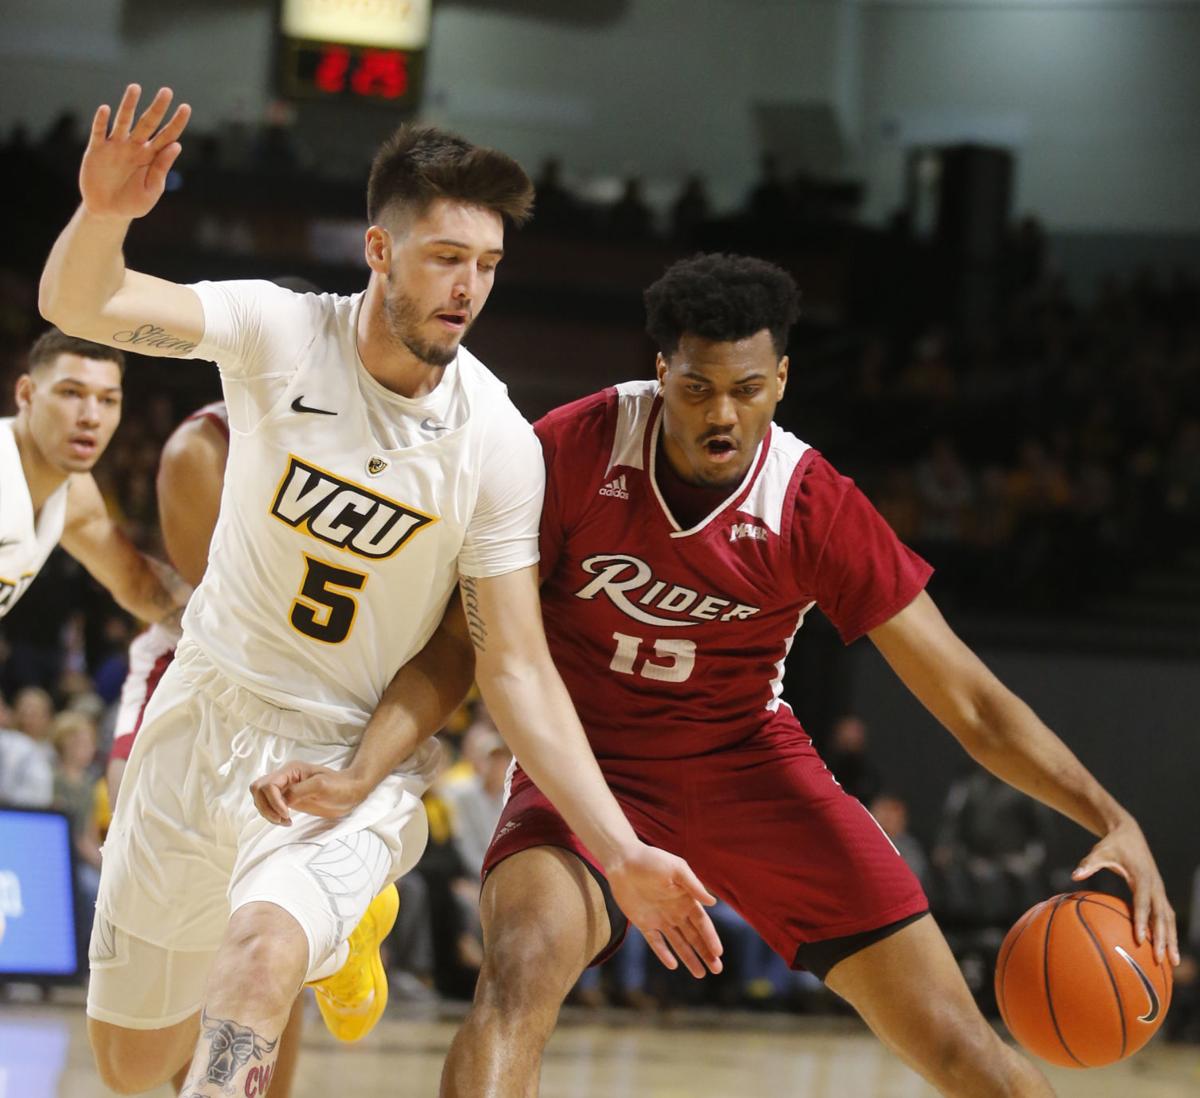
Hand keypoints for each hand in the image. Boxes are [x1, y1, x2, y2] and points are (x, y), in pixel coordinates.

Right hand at [81, 84, 190, 219]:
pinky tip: (106, 110)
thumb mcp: (151, 191)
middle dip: (157, 108)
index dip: (176, 123)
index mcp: (151, 157)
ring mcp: (115, 146)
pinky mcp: (96, 150)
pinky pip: (99, 132)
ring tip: (135, 88)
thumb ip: (161, 169)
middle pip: (148, 123)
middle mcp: (135, 147)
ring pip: (123, 121)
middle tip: (167, 91)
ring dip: (129, 105)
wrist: (107, 212)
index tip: (186, 107)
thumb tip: (176, 145)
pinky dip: (101, 121)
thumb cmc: (133, 203)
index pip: (167, 136)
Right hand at [249, 762, 369, 825]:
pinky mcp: (288, 799)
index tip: (287, 814)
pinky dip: (272, 815)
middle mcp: (285, 777)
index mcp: (291, 770)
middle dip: (266, 807)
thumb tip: (283, 800)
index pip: (268, 785)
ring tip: (285, 821)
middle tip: (282, 819)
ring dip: (268, 813)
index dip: (273, 802)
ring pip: (260, 798)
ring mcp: (285, 788)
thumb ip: (299, 791)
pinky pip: (269, 806)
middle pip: (258, 790)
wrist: (351, 792)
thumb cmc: (340, 786)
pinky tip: (286, 821)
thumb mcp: (321, 786)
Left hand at [606, 843, 722, 978]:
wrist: (623, 861)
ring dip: (689, 958)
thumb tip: (713, 903)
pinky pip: (656, 942)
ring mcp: (660, 919)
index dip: (711, 938)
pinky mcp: (643, 923)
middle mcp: (676, 911)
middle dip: (706, 953)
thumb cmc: (652, 860)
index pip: (702, 923)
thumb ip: (693, 885)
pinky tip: (673, 965)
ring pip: (678, 943)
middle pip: (694, 936)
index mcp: (686, 899)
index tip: (719, 953)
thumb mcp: (676, 868)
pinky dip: (664, 954)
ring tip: (700, 974)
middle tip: (717, 970)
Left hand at [1072, 815, 1179, 965]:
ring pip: (1169, 919)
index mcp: (1142, 877)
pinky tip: (1168, 949)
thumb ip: (1088, 863)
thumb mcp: (1099, 851)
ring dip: (1172, 940)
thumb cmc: (1112, 844)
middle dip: (1162, 938)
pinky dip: (1170, 932)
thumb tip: (1074, 875)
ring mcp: (1159, 891)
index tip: (1140, 940)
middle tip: (1159, 959)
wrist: (1130, 834)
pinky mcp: (1159, 894)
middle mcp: (1155, 886)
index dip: (1142, 921)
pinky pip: (1167, 916)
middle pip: (1161, 916)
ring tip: (1173, 963)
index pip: (1143, 903)